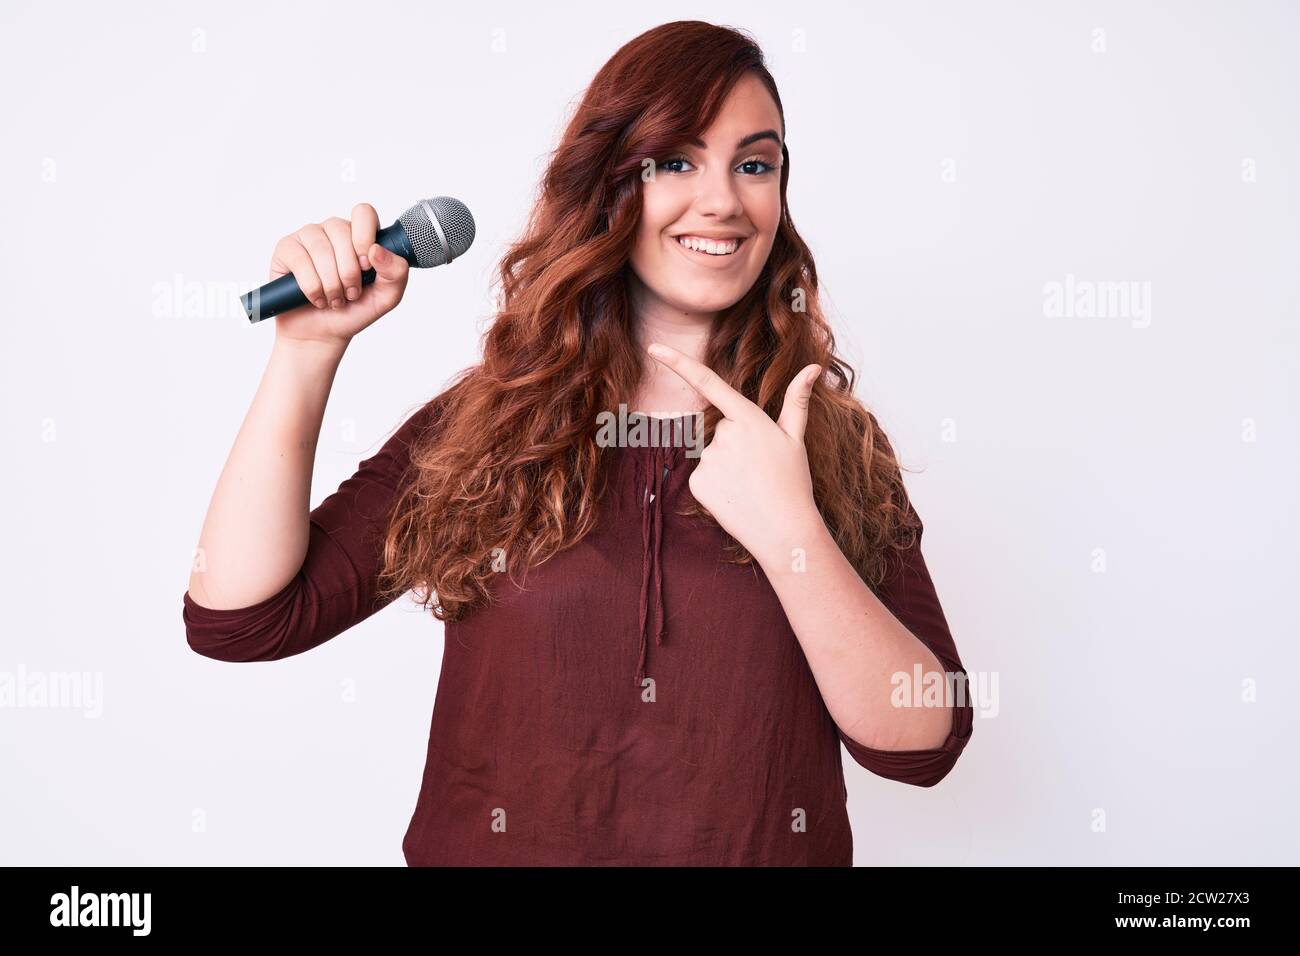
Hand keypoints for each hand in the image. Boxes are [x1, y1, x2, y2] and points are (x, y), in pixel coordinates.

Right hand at [270, 202, 410, 347]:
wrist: (323, 334)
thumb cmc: (354, 311)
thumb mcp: (387, 297)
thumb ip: (396, 273)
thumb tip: (377, 250)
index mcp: (360, 235)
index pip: (364, 213)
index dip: (365, 238)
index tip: (366, 267)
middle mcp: (333, 230)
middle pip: (342, 232)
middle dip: (349, 272)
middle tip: (350, 293)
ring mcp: (308, 236)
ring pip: (321, 248)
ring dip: (331, 283)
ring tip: (334, 299)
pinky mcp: (287, 248)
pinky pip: (300, 260)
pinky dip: (312, 287)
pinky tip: (316, 298)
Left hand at [647, 342, 824, 564]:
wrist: (784, 530)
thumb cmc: (793, 482)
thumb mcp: (796, 438)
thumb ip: (797, 400)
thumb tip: (812, 367)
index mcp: (748, 418)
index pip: (708, 382)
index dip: (678, 362)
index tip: (654, 347)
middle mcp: (724, 435)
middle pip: (719, 430)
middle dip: (735, 445)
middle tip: (758, 469)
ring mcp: (708, 460)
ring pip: (711, 454)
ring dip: (727, 467)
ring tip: (749, 486)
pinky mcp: (697, 483)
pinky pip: (703, 476)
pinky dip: (716, 485)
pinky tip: (735, 497)